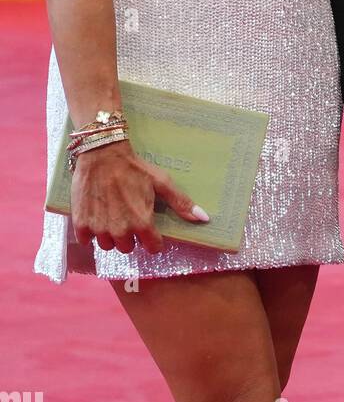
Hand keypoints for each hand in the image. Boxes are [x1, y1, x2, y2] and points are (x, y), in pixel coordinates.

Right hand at [71, 141, 209, 252]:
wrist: (102, 153)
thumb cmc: (134, 167)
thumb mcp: (160, 182)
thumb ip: (180, 203)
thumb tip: (204, 219)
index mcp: (142, 223)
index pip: (152, 248)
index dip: (153, 239)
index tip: (149, 230)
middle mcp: (120, 231)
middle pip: (128, 247)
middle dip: (130, 235)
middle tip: (128, 215)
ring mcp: (99, 229)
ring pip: (108, 245)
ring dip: (111, 234)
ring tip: (112, 213)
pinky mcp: (81, 224)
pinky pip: (87, 240)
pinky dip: (90, 231)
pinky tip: (96, 214)